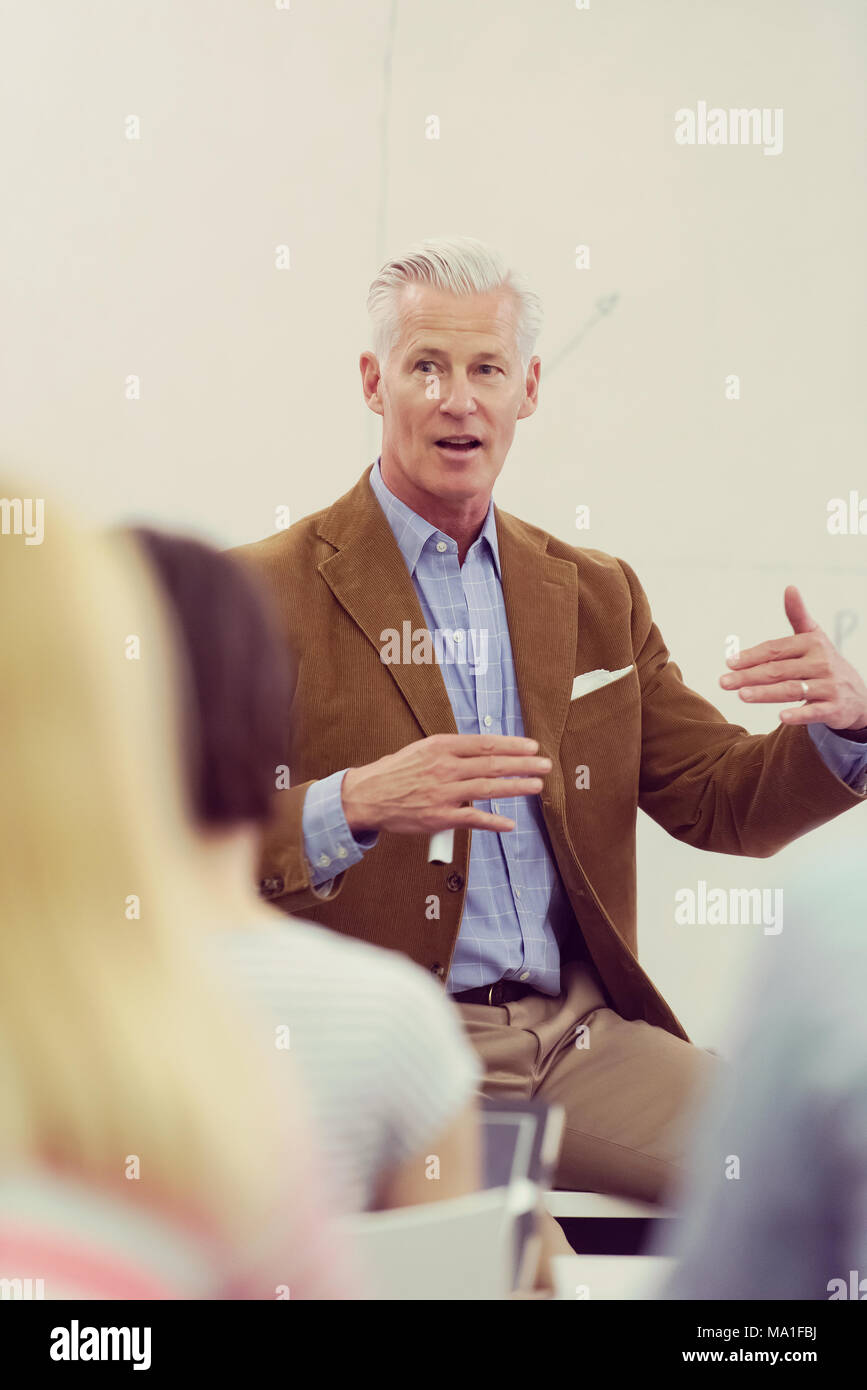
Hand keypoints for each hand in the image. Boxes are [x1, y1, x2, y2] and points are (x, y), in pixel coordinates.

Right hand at [341, 733, 552, 835]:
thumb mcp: (422, 750)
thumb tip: (482, 751)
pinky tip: (509, 824)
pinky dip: (493, 822)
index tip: (532, 746)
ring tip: (536, 786)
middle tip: (545, 765)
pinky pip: (472, 819)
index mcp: (441, 746)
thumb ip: (451, 751)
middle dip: (522, 764)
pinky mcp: (439, 817)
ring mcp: (443, 793)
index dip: (512, 745)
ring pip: (487, 789)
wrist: (368, 796)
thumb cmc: (396, 772)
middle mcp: (444, 768)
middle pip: (492, 764)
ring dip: (515, 787)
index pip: (485, 743)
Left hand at [719, 585, 866, 735]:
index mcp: (812, 643)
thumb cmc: (824, 663)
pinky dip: (799, 714)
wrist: (857, 695)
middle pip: (779, 670)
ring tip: (742, 695)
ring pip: (793, 689)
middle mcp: (821, 663)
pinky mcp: (834, 707)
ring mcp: (829, 686)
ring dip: (767, 693)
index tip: (730, 663)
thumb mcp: (814, 637)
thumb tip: (789, 587)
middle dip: (750, 676)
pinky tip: (781, 717)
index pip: (776, 649)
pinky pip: (815, 711)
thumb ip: (798, 615)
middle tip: (724, 682)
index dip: (752, 655)